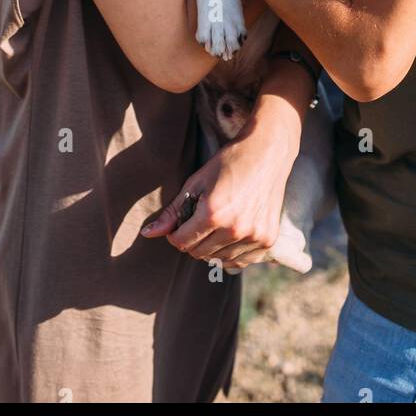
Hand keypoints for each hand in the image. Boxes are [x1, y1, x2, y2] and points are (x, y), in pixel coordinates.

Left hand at [139, 114, 299, 269]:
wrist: (268, 153)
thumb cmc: (229, 163)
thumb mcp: (196, 182)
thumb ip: (172, 212)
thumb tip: (147, 234)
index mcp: (213, 213)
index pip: (181, 242)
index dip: (176, 233)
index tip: (181, 221)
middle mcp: (235, 229)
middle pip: (198, 253)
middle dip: (192, 240)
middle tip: (200, 219)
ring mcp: (253, 237)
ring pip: (218, 260)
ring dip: (212, 247)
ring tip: (218, 223)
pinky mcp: (266, 241)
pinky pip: (239, 262)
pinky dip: (231, 253)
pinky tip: (232, 232)